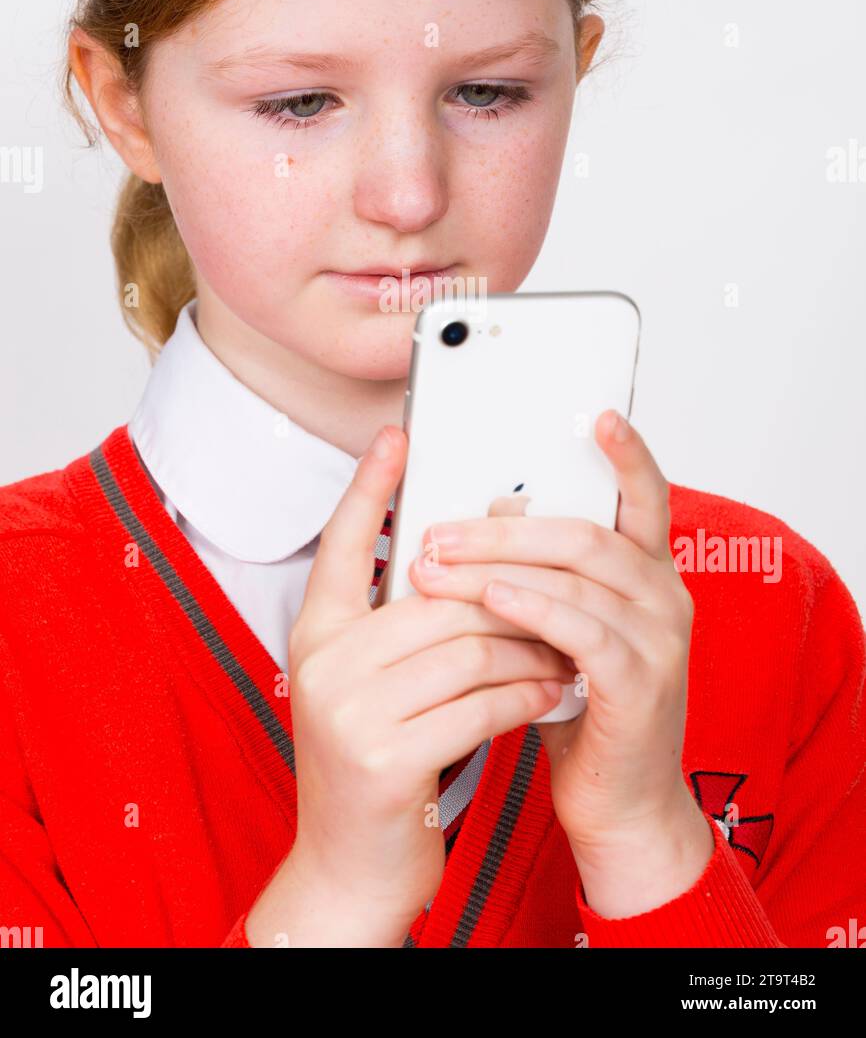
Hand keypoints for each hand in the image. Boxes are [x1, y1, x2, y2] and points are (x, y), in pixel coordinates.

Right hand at [248, 424, 575, 944]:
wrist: (350, 868)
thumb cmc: (376, 765)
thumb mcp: (372, 684)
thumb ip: (401, 626)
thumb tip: (472, 561)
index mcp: (315, 632)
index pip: (341, 542)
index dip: (369, 486)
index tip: (400, 434)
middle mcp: (322, 662)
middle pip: (439, 595)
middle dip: (511, 595)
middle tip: (563, 587)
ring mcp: (348, 709)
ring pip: (471, 645)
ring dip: (532, 648)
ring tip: (566, 650)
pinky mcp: (385, 757)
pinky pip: (483, 702)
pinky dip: (529, 696)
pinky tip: (552, 695)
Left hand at [409, 409, 714, 916]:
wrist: (617, 801)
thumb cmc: (579, 705)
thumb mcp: (556, 628)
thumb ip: (536, 575)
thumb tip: (481, 514)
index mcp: (647, 574)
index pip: (647, 498)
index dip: (627, 454)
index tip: (596, 413)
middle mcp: (665, 596)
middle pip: (586, 533)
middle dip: (504, 527)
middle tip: (436, 529)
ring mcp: (661, 639)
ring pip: (578, 576)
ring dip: (498, 566)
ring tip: (435, 566)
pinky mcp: (642, 684)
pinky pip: (583, 630)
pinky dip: (533, 609)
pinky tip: (489, 600)